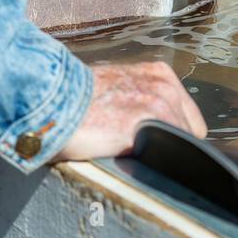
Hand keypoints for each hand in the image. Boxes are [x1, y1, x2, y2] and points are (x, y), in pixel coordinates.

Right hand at [56, 62, 207, 161]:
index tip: (155, 142)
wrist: (50, 100)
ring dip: (160, 155)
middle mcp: (165, 87)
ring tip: (130, 154)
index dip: (173, 133)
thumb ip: (142, 101)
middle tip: (136, 149)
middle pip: (188, 132)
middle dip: (168, 144)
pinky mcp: (148, 128)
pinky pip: (167, 156)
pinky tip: (132, 159)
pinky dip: (154, 163)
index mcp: (160, 74)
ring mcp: (159, 106)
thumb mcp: (119, 87)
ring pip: (179, 145)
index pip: (188, 116)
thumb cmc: (75, 99)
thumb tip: (151, 127)